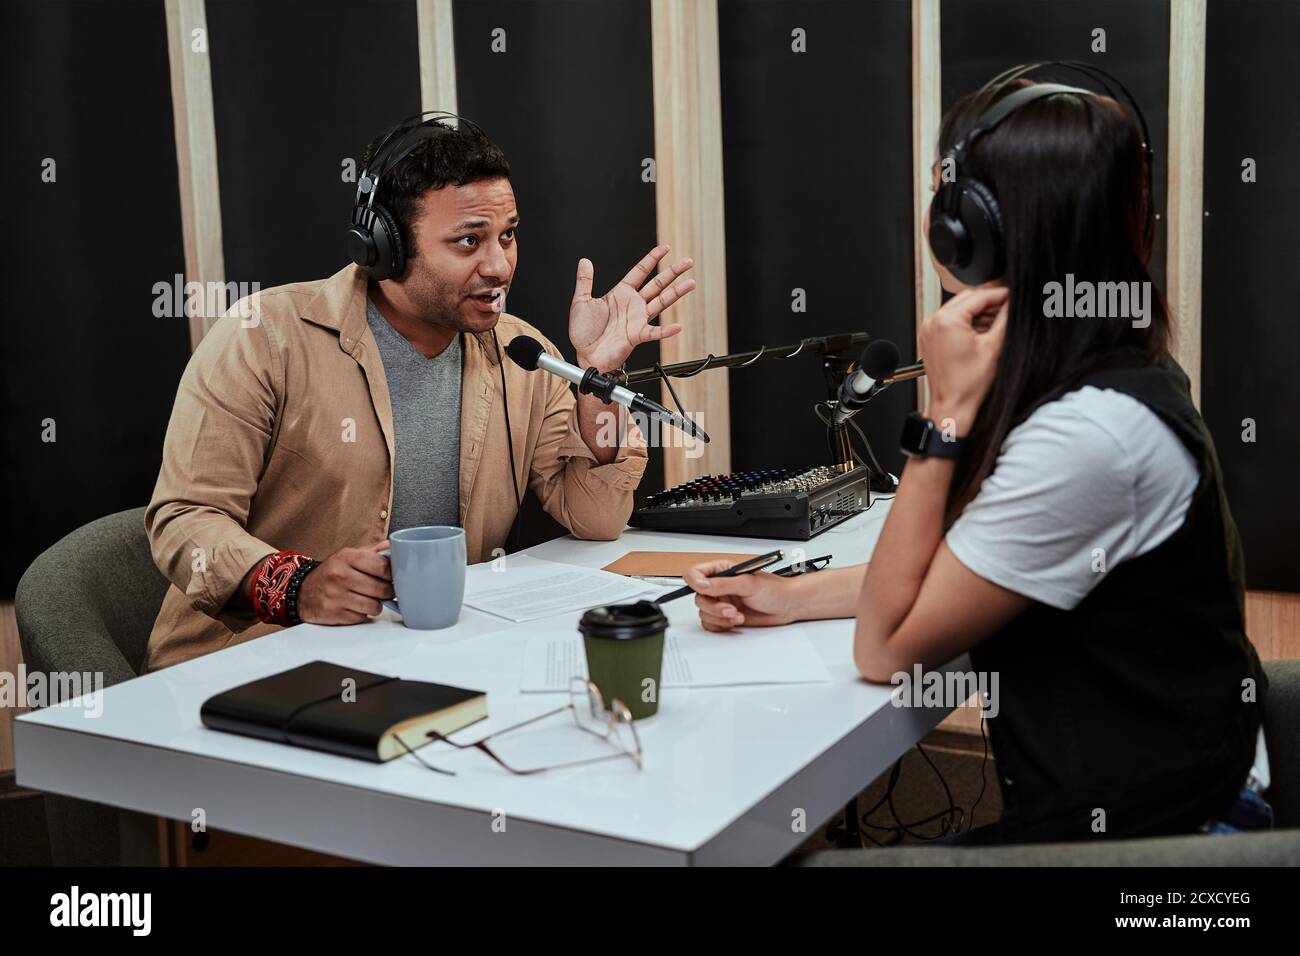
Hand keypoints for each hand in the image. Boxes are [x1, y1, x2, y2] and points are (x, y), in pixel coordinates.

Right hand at [298, 540, 393, 624]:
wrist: (302, 591)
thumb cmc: (331, 573)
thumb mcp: (348, 556)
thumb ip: (372, 551)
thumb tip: (393, 546)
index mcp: (347, 557)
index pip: (382, 566)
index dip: (393, 574)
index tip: (393, 577)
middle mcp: (340, 575)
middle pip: (381, 589)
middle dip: (387, 592)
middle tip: (384, 591)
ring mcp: (336, 596)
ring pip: (374, 606)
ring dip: (376, 605)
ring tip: (369, 599)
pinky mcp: (334, 613)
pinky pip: (362, 617)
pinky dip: (362, 614)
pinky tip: (355, 606)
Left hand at [568, 244, 695, 370]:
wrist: (585, 355)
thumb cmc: (584, 332)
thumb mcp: (581, 302)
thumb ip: (584, 281)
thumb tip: (584, 261)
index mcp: (621, 293)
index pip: (641, 271)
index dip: (653, 259)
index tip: (666, 248)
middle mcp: (633, 304)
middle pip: (658, 284)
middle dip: (673, 272)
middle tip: (688, 262)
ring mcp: (638, 319)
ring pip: (661, 302)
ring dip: (676, 293)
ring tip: (691, 283)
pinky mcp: (637, 335)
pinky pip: (654, 332)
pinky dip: (666, 331)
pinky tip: (677, 326)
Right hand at [683, 560, 800, 631]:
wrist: (788, 606)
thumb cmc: (774, 590)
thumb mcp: (748, 583)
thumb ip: (723, 584)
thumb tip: (701, 584)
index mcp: (722, 571)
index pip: (695, 573)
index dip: (694, 581)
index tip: (704, 590)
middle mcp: (720, 587)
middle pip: (698, 597)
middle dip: (714, 607)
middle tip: (731, 609)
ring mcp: (722, 602)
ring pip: (704, 612)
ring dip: (720, 618)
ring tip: (738, 615)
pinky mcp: (726, 617)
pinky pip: (710, 624)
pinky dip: (721, 626)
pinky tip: (736, 621)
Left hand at [919, 285, 1008, 433]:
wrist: (952, 405)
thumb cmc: (967, 384)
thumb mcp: (994, 346)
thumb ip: (1005, 318)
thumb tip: (1011, 304)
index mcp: (947, 321)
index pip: (978, 296)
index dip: (999, 294)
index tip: (1012, 295)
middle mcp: (933, 322)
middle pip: (966, 299)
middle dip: (989, 301)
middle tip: (1007, 307)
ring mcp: (928, 330)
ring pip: (958, 309)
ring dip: (978, 312)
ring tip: (997, 321)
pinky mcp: (929, 339)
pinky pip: (949, 321)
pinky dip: (966, 322)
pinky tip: (982, 330)